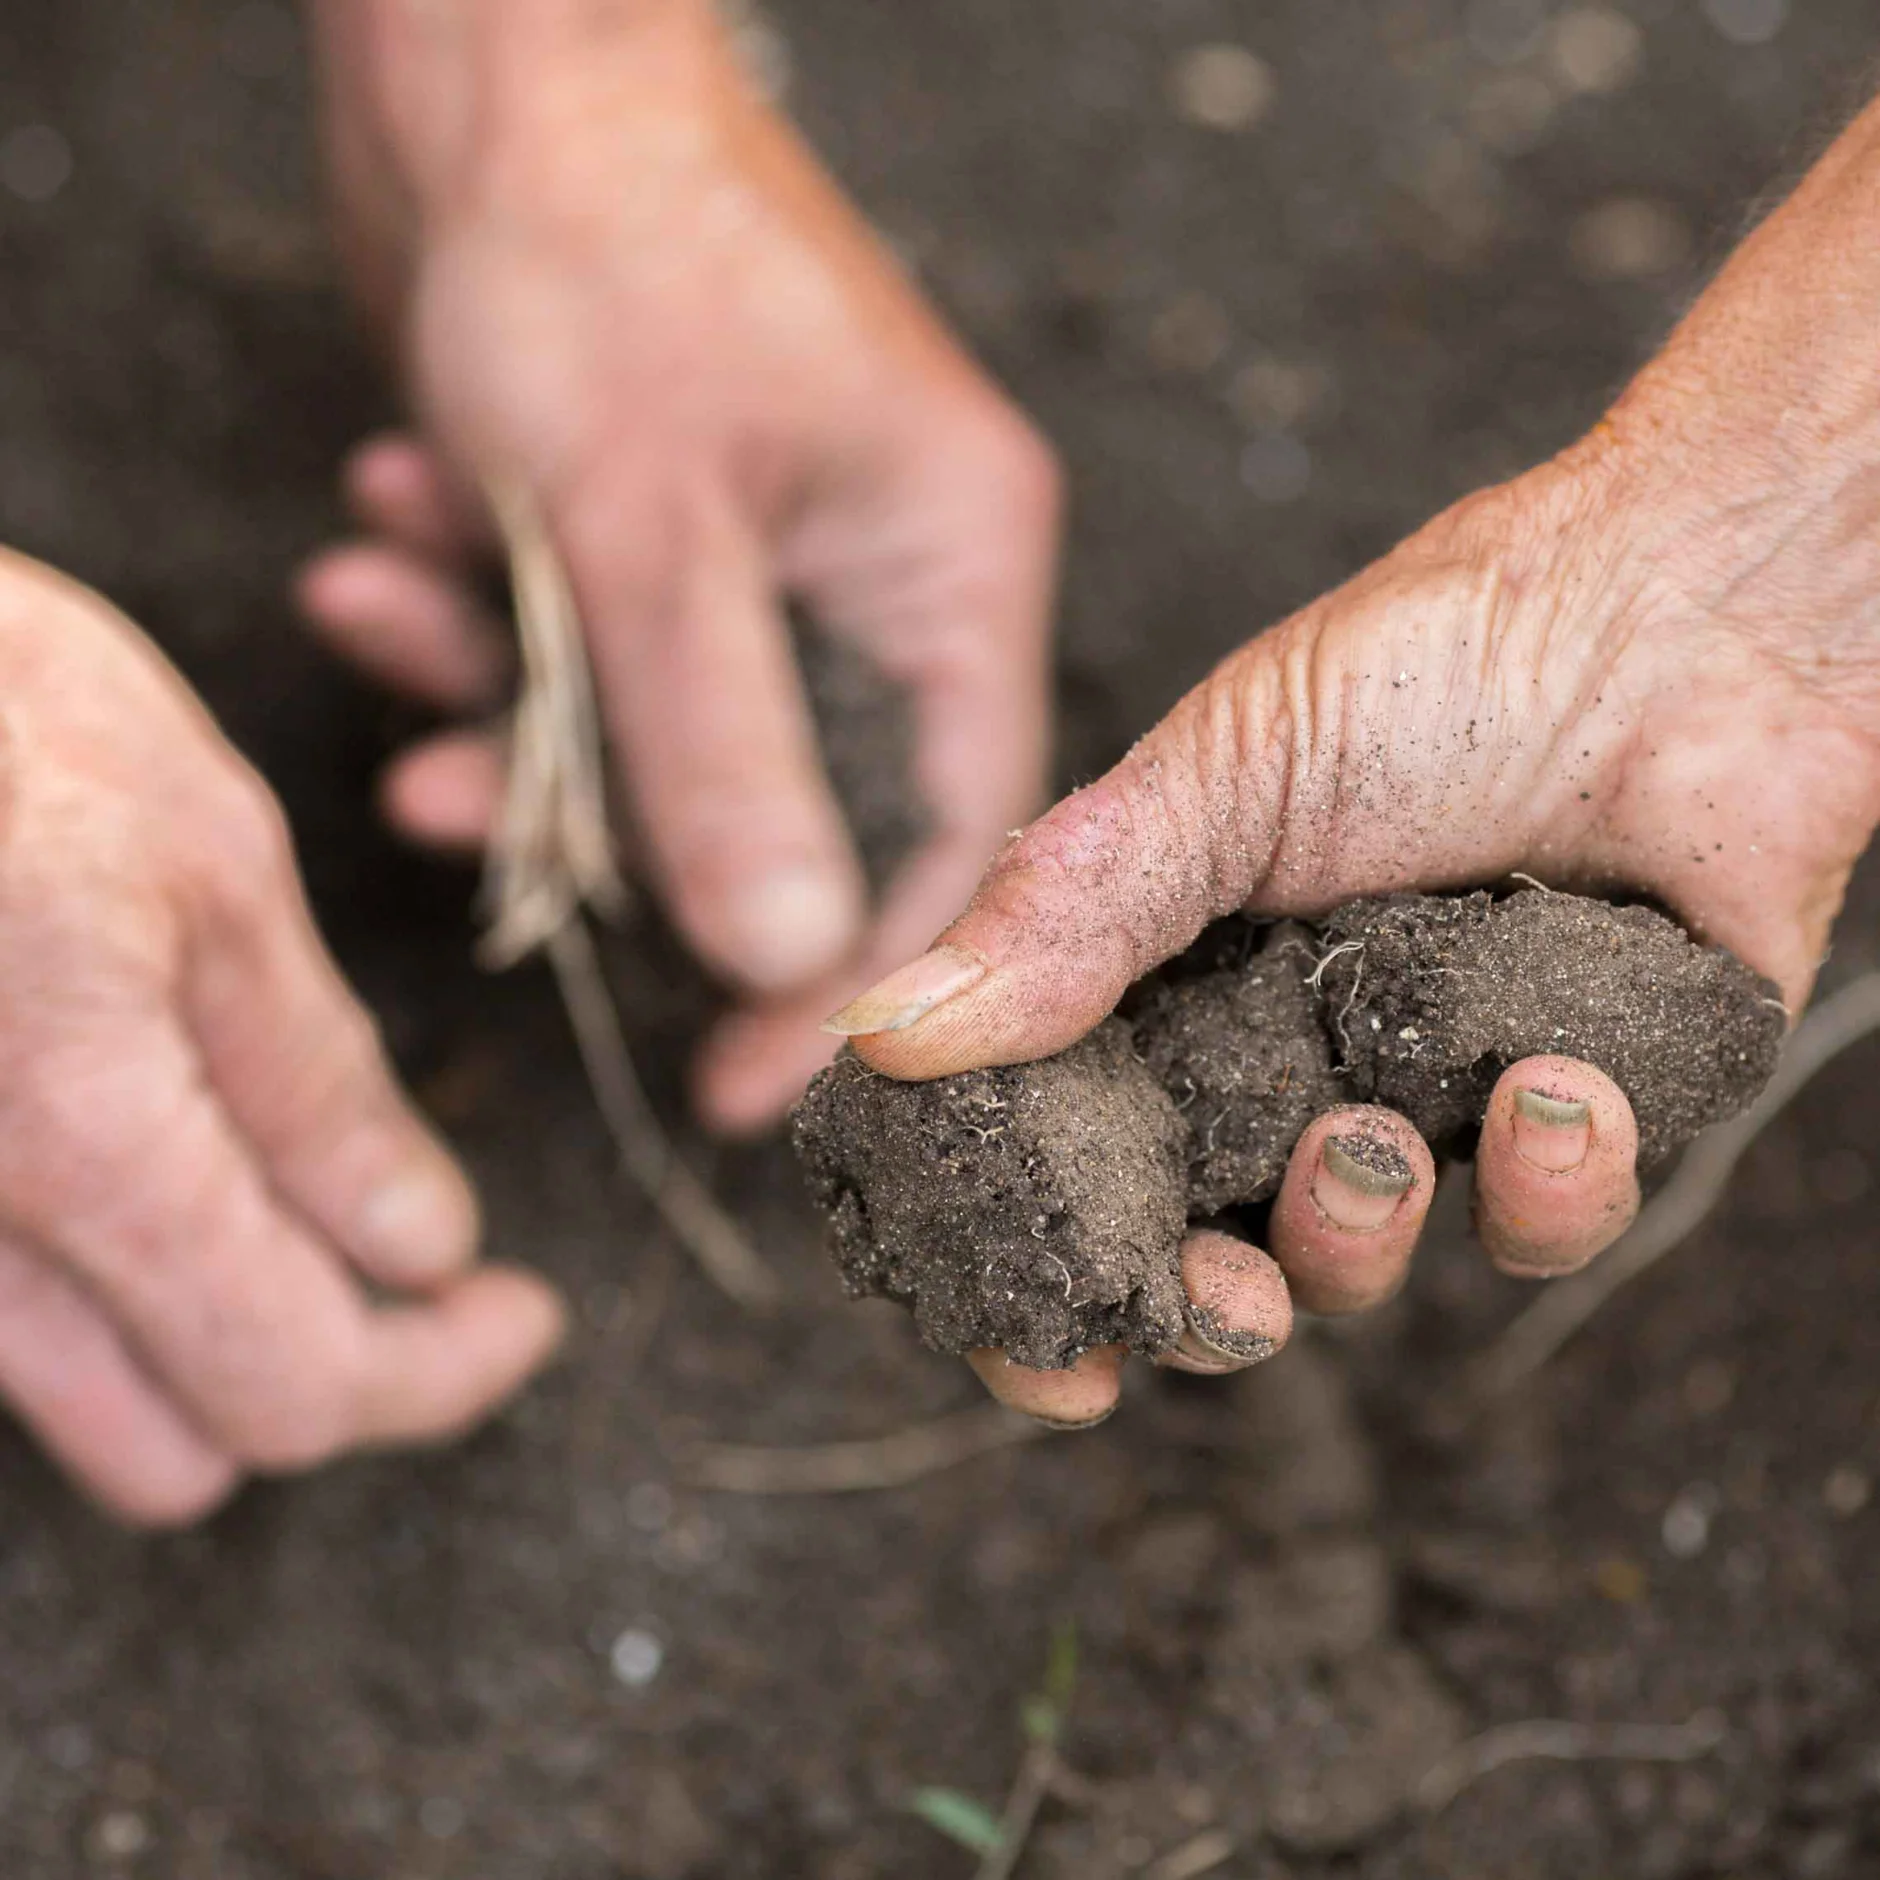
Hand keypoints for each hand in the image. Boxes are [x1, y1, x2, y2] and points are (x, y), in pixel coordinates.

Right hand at [0, 551, 562, 1522]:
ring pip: (88, 1401)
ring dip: (219, 1338)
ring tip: (303, 1193)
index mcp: (84, 1153)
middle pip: (195, 1442)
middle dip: (334, 1368)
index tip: (524, 1309)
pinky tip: (168, 1147)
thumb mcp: (206, 859)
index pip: (303, 1386)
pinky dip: (112, 1282)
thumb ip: (312, 1081)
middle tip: (419, 1258)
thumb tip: (426, 1247)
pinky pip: (6, 1318)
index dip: (444, 1372)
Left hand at [297, 0, 1059, 1130]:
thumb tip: (780, 960)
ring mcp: (770, 559)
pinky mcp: (662, 539)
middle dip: (608, 816)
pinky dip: (483, 627)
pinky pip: (585, 657)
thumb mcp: (648, 532)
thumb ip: (717, 760)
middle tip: (471, 822)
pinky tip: (394, 541)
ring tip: (389, 624)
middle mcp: (878, 577)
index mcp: (948, 567)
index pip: (947, 833)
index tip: (739, 1080)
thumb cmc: (599, 246)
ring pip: (657, 736)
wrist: (483, 60)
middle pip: (785, 803)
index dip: (847, 974)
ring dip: (505, 706)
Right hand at [833, 95, 1879, 1423]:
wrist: (1687, 621)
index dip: (1052, 1278)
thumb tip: (881, 1034)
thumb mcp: (1213, 782)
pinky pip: (1544, 1223)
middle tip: (1226, 1308)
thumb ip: (1059, 915)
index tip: (1054, 1361)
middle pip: (1209, 1256)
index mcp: (1171, 982)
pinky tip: (1552, 1085)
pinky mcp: (1579, 1108)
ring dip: (1361, 1238)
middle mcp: (1287, 1051)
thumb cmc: (1436, 669)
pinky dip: (1544, 1185)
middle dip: (1210, 1313)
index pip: (1074, 1162)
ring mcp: (1429, 1088)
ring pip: (1366, 1260)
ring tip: (1379, 1139)